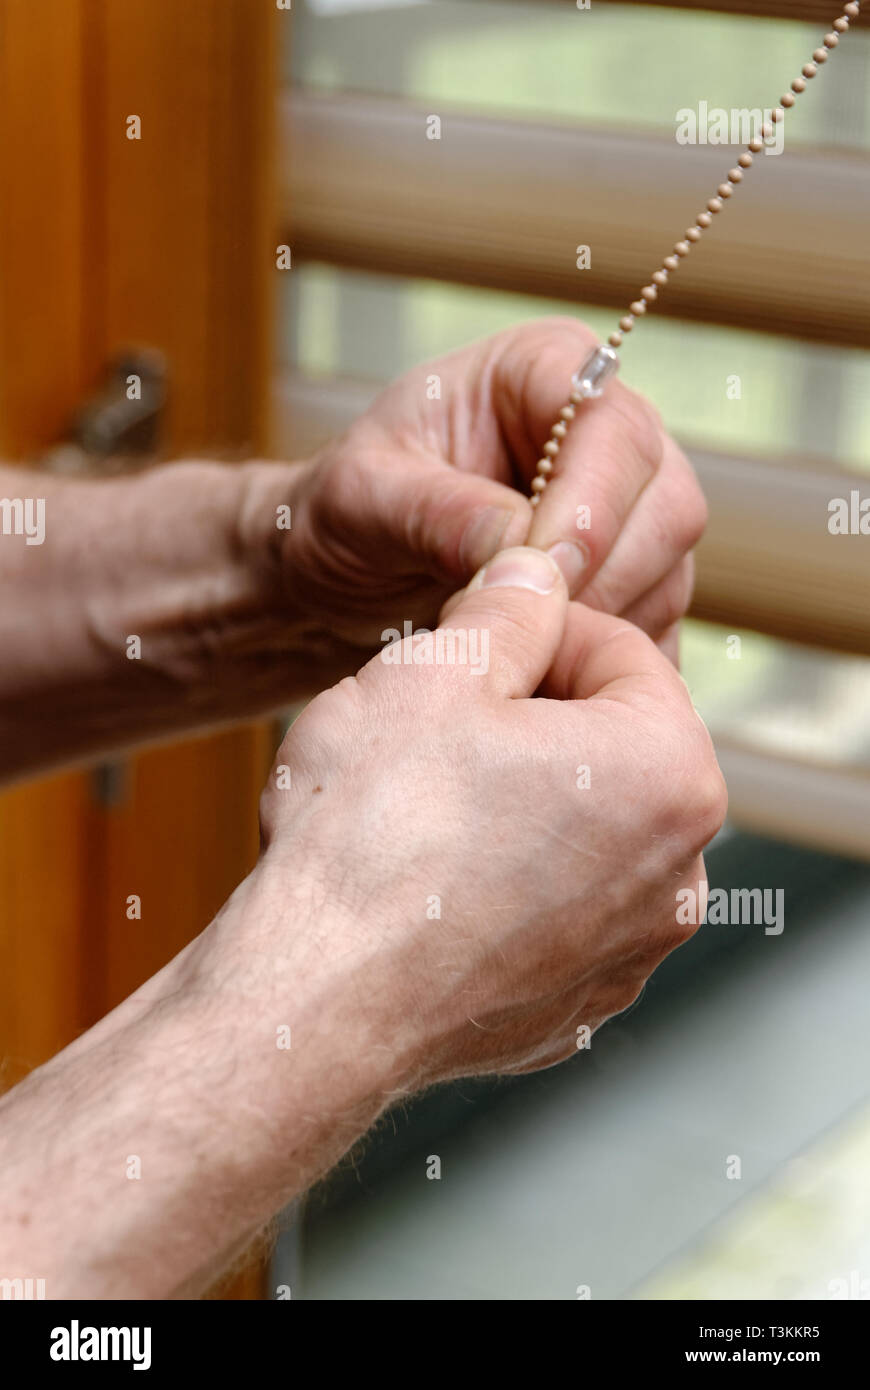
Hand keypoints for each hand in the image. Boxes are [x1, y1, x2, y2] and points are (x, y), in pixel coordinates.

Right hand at [251, 546, 725, 1082]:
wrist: (312, 1003)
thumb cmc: (373, 836)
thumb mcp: (436, 671)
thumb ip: (510, 604)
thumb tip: (537, 572)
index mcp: (668, 772)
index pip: (622, 652)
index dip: (538, 628)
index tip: (472, 641)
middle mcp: (680, 872)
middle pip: (611, 745)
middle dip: (534, 716)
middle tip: (438, 718)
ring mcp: (632, 950)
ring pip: (585, 829)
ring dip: (523, 798)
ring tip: (426, 802)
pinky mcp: (580, 1003)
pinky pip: (558, 910)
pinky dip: (510, 882)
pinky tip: (432, 881)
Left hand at [279, 318, 706, 662]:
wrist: (344, 573)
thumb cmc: (345, 512)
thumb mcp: (358, 499)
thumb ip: (434, 513)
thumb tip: (516, 544)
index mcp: (543, 370)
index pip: (614, 428)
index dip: (591, 507)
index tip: (541, 578)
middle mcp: (604, 434)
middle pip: (667, 504)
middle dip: (602, 580)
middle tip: (526, 635)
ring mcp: (630, 510)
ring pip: (669, 573)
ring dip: (603, 629)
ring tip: (518, 660)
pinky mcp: (633, 580)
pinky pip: (657, 625)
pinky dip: (609, 662)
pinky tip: (543, 679)